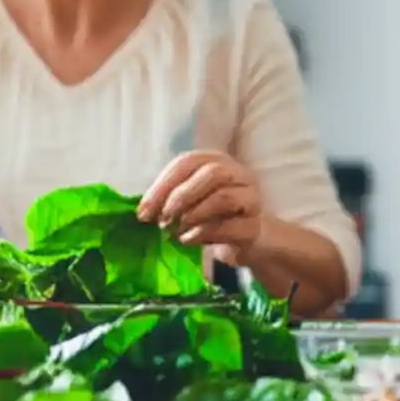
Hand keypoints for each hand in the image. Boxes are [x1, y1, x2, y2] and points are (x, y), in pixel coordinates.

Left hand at [137, 150, 262, 263]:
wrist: (249, 237)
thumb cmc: (213, 214)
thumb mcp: (191, 200)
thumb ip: (170, 198)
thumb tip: (144, 211)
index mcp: (216, 160)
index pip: (187, 162)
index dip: (162, 185)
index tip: (144, 211)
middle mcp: (237, 173)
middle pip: (211, 173)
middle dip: (180, 196)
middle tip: (162, 219)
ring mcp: (251, 198)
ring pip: (224, 197)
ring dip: (193, 214)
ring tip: (175, 230)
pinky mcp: (255, 225)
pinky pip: (231, 226)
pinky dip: (205, 234)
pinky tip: (188, 240)